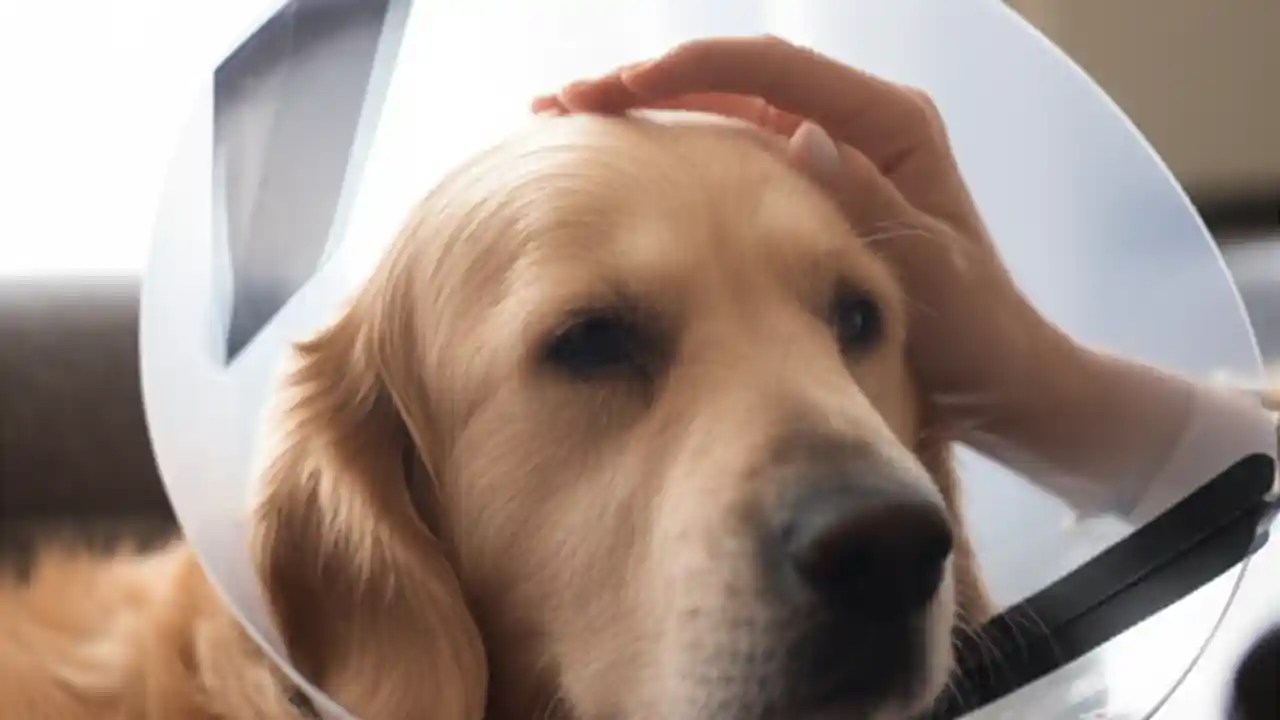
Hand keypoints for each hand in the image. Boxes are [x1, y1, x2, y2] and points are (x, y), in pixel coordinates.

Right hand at [534, 36, 1081, 434]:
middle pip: (737, 81)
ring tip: (568, 125)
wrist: (998, 377)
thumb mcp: (926, 271)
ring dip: (649, 118)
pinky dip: (676, 158)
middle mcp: (857, 125)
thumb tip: (796, 136)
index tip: (621, 86)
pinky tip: (623, 169)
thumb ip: (865, 200)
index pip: (776, 72)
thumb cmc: (974, 331)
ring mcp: (831, 155)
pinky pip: (732, 159)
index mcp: (890, 124)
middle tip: (563, 102)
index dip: (693, 69)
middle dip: (647, 86)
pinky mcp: (811, 192)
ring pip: (723, 116)